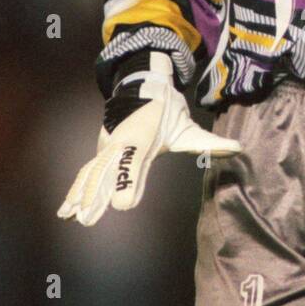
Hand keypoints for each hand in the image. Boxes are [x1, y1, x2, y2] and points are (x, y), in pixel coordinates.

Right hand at [57, 51, 240, 225]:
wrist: (143, 86)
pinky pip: (87, 173)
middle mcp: (122, 142)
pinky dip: (76, 190)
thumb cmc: (167, 110)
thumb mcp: (190, 127)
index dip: (127, 182)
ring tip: (74, 217)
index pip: (134, 162)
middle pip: (107, 171)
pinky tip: (67, 210)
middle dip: (97, 196)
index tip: (123, 205)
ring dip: (82, 196)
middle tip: (89, 220)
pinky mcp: (102, 151)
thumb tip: (237, 147)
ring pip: (93, 173)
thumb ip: (210, 142)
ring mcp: (108, 146)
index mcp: (143, 137)